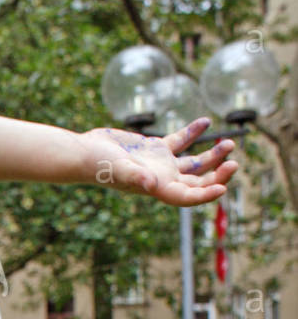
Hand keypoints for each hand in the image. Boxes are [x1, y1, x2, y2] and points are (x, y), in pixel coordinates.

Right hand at [80, 117, 237, 206]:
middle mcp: (162, 178)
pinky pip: (181, 141)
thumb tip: (152, 183)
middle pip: (198, 182)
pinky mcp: (155, 148)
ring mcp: (160, 163)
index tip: (223, 187)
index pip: (186, 196)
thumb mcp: (118, 169)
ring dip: (213, 156)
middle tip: (234, 162)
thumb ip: (136, 176)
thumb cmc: (99, 165)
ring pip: (195, 164)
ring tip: (229, 144)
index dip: (206, 195)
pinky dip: (194, 132)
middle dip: (218, 174)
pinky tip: (206, 121)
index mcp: (157, 188)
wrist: (85, 153)